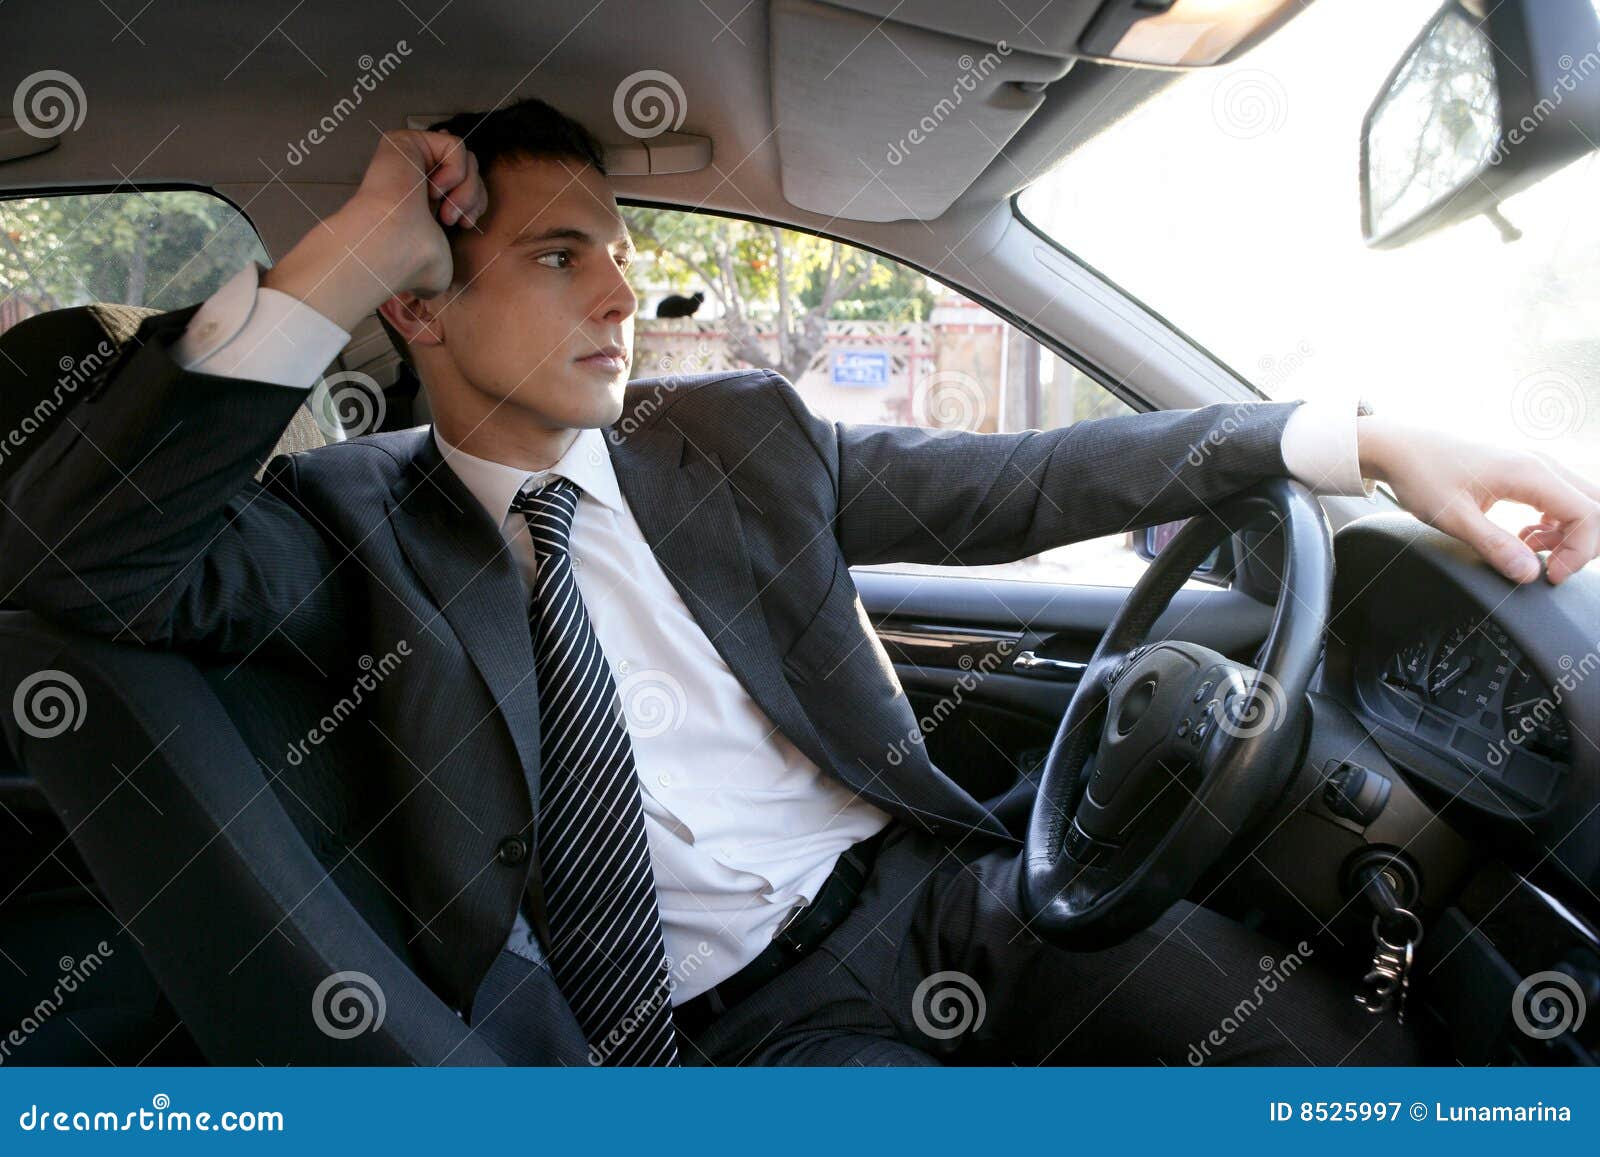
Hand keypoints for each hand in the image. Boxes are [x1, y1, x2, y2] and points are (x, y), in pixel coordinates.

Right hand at [262, 130, 487, 329]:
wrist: (394, 247)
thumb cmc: (412, 261)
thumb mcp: (443, 261)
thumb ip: (444, 255)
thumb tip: (431, 278)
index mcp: (424, 201)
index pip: (467, 188)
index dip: (477, 204)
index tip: (462, 225)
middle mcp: (416, 177)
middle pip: (472, 169)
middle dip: (474, 196)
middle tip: (454, 219)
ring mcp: (409, 157)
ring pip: (466, 157)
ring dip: (467, 188)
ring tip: (445, 209)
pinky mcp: (404, 141)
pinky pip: (454, 144)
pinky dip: (456, 170)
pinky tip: (435, 189)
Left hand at [1358, 416, 1599, 584]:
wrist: (1400, 448)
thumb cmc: (1421, 474)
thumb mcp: (1452, 518)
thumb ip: (1494, 545)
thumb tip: (1529, 573)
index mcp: (1529, 473)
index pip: (1588, 514)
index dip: (1580, 551)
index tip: (1550, 574)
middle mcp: (1540, 465)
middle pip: (1593, 506)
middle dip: (1582, 543)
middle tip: (1550, 567)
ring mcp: (1534, 466)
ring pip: (1579, 503)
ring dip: (1567, 534)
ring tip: (1527, 551)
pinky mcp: (1524, 473)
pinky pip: (1559, 500)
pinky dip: (1553, 525)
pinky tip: (1523, 538)